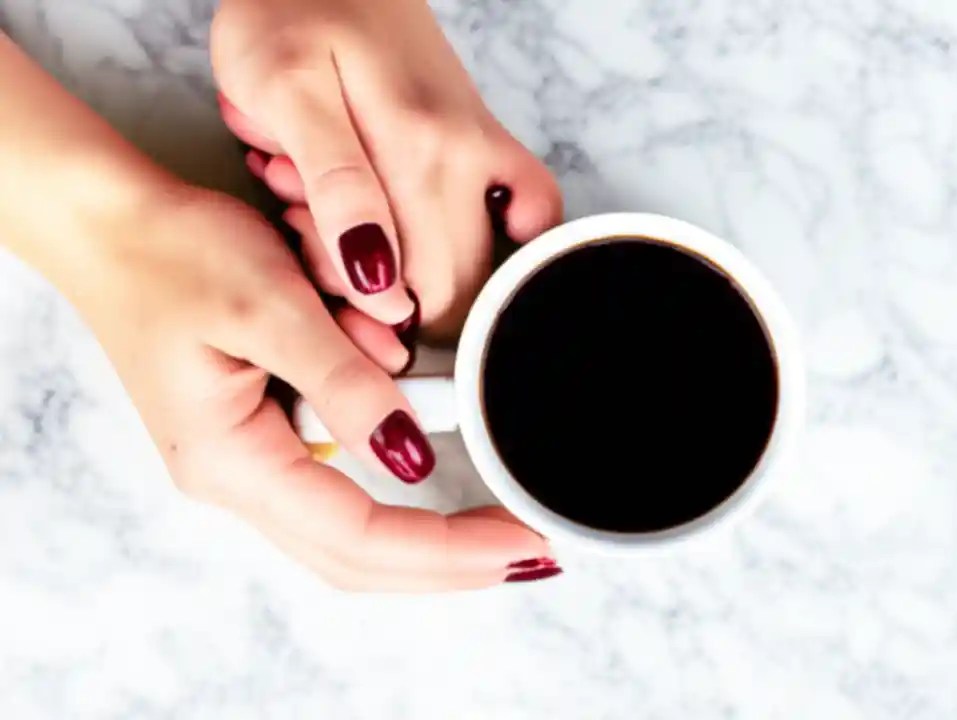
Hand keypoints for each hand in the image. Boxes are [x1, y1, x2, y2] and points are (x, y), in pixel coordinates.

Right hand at [71, 187, 556, 590]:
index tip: (521, 539)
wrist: (113, 226)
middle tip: (529, 548)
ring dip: (426, 535)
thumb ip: (342, 382)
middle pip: (355, 558)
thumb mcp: (270, 305)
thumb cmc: (177, 253)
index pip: (356, 537)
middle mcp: (235, 480)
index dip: (445, 548)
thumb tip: (410, 455)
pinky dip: (395, 481)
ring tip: (498, 524)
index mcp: (232, 460)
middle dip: (447, 562)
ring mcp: (245, 465)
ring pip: (347, 533)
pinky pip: (338, 487)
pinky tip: (438, 471)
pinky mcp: (260, 437)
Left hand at [211, 0, 562, 345]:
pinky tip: (467, 229)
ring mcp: (483, 148)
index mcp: (411, 152)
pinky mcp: (492, 138)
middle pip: (445, 288)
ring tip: (349, 221)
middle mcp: (461, 157)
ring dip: (415, 268)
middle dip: (381, 294)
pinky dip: (512, 236)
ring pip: (474, 263)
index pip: (406, 292)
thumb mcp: (281, 94)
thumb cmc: (286, 20)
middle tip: (324, 242)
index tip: (316, 265)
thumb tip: (379, 280)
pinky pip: (535, 206)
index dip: (358, 305)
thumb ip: (336, 188)